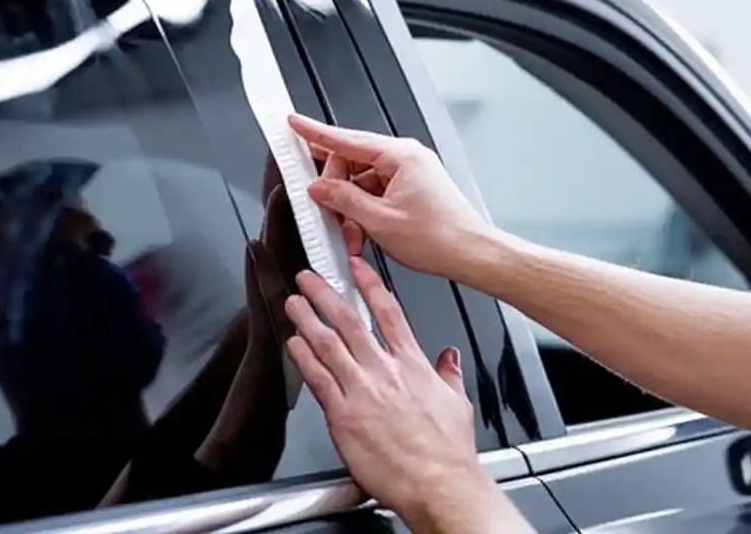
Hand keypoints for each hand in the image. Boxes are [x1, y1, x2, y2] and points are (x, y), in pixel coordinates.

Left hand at [283, 257, 490, 524]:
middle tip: (309, 278)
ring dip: (307, 320)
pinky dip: (303, 359)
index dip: (369, 284)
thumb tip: (450, 356)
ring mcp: (362, 392)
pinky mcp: (344, 416)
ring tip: (293, 303)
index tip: (355, 266)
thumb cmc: (447, 452)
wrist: (439, 483)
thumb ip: (449, 373)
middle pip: (349, 321)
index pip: (388, 312)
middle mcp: (385, 372)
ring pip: (328, 344)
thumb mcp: (457, 402)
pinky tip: (293, 345)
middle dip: (325, 294)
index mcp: (412, 365)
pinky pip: (318, 380)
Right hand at [289, 114, 489, 279]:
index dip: (316, 133)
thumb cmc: (439, 238)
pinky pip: (376, 193)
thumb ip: (343, 200)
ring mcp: (409, 173)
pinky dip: (364, 212)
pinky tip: (360, 233)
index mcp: (400, 156)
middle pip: (352, 162)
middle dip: (335, 188)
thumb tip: (320, 188)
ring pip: (362, 182)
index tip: (295, 123)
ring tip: (349, 233)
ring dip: (350, 207)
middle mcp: (406, 159)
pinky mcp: (411, 189)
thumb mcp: (379, 221)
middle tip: (323, 208)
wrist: (471, 253)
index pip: (347, 139)